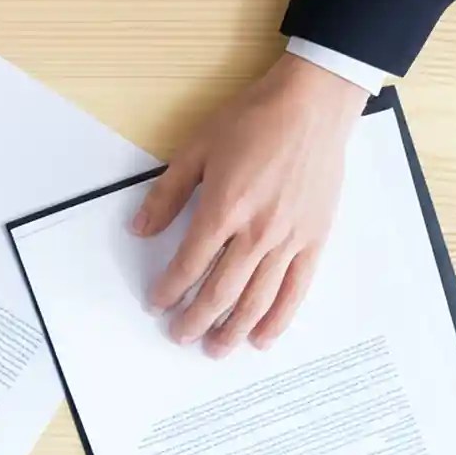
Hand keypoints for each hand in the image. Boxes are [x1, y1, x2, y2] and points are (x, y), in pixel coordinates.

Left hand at [132, 53, 367, 357]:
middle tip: (180, 336)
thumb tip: (140, 229)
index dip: (169, 290)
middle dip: (196, 320)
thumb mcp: (196, 148)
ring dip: (233, 330)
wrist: (312, 105)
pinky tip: (262, 337)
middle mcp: (257, 232)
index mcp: (223, 209)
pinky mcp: (315, 240)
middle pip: (220, 292)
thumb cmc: (255, 120)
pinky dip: (278, 319)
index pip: (189, 265)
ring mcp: (289, 239)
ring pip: (257, 300)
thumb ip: (167, 195)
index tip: (157, 304)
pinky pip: (295, 290)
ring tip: (215, 349)